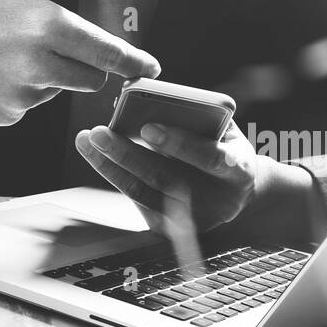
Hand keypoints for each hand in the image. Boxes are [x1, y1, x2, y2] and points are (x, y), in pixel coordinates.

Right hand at [0, 0, 160, 124]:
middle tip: (54, 44)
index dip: (133, 62)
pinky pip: (31, 106)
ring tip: (9, 54)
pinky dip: (21, 92)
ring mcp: (19, 95)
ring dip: (50, 77)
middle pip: (91, 79)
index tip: (151, 70)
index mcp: (46, 24)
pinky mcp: (3, 116)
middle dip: (85, 65)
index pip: (106, 52)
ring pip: (59, 92)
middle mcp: (36, 65)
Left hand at [74, 120, 315, 232]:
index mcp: (238, 169)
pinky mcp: (171, 230)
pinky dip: (116, 176)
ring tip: (88, 140)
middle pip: (165, 178)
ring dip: (110, 166)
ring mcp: (192, 220)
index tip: (146, 126)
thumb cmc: (225, 147)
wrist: (238, 192)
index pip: (208, 157)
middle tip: (98, 132)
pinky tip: (97, 157)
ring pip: (143, 193)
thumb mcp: (223, 130)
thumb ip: (196, 115)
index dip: (178, 143)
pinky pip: (136, 201)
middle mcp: (217, 201)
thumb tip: (147, 96)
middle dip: (127, 154)